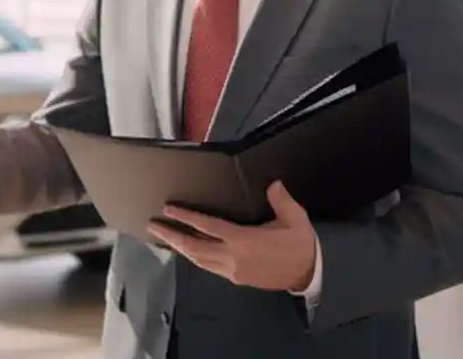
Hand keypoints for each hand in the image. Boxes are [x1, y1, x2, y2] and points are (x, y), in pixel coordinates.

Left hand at [147, 181, 316, 292]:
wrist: (308, 274)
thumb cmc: (300, 245)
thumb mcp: (295, 219)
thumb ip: (281, 200)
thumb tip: (272, 184)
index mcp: (245, 240)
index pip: (208, 227)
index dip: (187, 218)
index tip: (169, 209)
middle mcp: (234, 257)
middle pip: (194, 247)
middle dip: (172, 235)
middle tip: (154, 225)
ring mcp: (233, 270)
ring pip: (198, 260)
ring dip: (180, 247)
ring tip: (165, 236)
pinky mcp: (236, 278)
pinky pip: (208, 267)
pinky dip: (194, 257)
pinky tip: (187, 250)